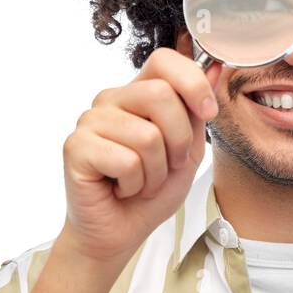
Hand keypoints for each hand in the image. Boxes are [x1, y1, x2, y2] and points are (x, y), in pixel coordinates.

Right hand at [59, 48, 222, 264]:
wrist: (121, 232)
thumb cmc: (152, 191)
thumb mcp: (189, 149)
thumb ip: (198, 110)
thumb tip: (216, 67)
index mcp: (139, 92)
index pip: (164, 59)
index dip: (192, 82)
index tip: (208, 112)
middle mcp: (111, 99)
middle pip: (161, 95)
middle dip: (179, 141)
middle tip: (167, 164)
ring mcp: (90, 120)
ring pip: (147, 136)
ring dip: (156, 172)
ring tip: (141, 180)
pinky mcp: (75, 147)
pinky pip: (126, 161)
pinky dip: (134, 184)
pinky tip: (121, 188)